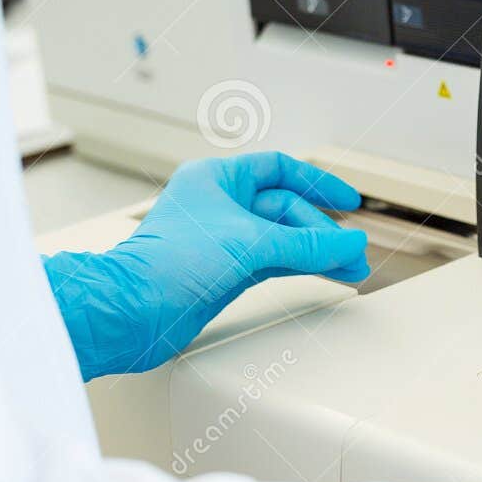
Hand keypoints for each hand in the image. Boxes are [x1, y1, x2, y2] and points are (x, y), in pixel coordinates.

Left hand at [44, 153, 368, 379]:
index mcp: (216, 178)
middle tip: (352, 253)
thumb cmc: (167, 264)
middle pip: (287, 208)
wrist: (130, 312)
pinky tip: (325, 273)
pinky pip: (275, 262)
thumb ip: (309, 244)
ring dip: (318, 252)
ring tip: (350, 268)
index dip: (317, 183)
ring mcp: (224, 240)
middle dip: (323, 230)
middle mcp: (220, 205)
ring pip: (284, 239)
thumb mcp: (251, 244)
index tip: (348, 200)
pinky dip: (302, 266)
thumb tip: (351, 243)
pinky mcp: (225, 272)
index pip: (279, 169)